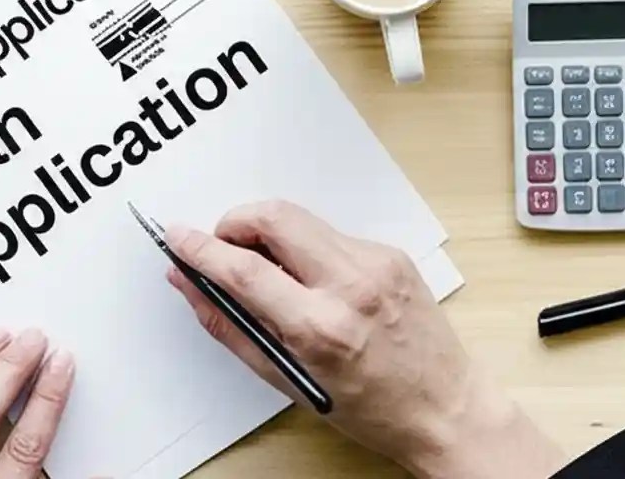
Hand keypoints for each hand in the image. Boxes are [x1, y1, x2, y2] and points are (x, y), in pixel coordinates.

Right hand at [164, 201, 565, 478]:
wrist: (445, 407)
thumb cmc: (372, 408)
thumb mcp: (290, 381)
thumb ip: (233, 328)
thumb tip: (193, 288)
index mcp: (321, 328)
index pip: (245, 270)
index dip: (202, 249)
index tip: (179, 239)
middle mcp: (352, 286)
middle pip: (274, 217)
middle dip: (234, 222)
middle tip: (222, 245)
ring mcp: (377, 264)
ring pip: (302, 219)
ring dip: (271, 235)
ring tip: (268, 270)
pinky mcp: (392, 254)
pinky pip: (332, 234)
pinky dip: (308, 249)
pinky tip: (312, 281)